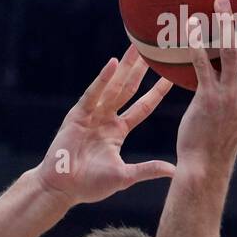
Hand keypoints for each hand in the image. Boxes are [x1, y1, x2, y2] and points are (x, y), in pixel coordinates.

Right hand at [34, 46, 175, 205]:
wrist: (62, 188)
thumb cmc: (88, 185)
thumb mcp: (125, 177)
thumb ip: (148, 169)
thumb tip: (175, 171)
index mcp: (117, 131)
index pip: (143, 107)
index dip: (157, 92)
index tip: (171, 77)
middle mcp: (105, 119)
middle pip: (128, 89)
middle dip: (140, 71)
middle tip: (153, 50)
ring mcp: (91, 115)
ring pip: (112, 87)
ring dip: (124, 67)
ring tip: (136, 48)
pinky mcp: (77, 116)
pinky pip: (92, 94)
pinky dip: (102, 79)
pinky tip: (112, 64)